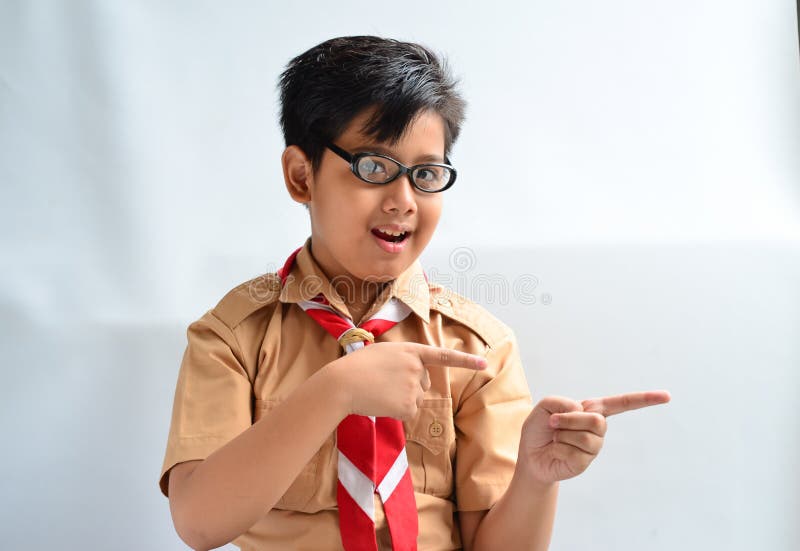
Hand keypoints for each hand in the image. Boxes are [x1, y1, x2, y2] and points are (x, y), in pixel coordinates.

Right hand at [327, 342, 486, 420]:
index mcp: (410, 351)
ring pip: (415, 399)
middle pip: (424, 383)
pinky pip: (409, 413)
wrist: (343, 383)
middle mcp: (417, 367)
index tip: (483, 363)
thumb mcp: (382, 352)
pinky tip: (381, 404)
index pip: (443, 356)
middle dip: (409, 386)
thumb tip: (413, 379)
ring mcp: (414, 387)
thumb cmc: (356, 366)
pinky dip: (396, 412)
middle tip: (383, 383)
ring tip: (379, 392)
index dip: (465, 360)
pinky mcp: (408, 405)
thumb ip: (402, 360)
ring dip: (400, 399)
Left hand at [518, 390, 670, 483]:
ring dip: (562, 434)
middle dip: (569, 420)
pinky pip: (575, 452)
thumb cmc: (539, 428)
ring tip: (555, 437)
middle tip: (553, 423)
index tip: (667, 397)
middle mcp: (597, 428)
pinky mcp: (585, 462)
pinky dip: (559, 449)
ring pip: (586, 437)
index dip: (644, 400)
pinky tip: (556, 451)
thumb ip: (561, 402)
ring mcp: (594, 446)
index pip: (622, 403)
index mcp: (592, 410)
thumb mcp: (545, 406)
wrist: (530, 454)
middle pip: (597, 420)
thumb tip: (580, 414)